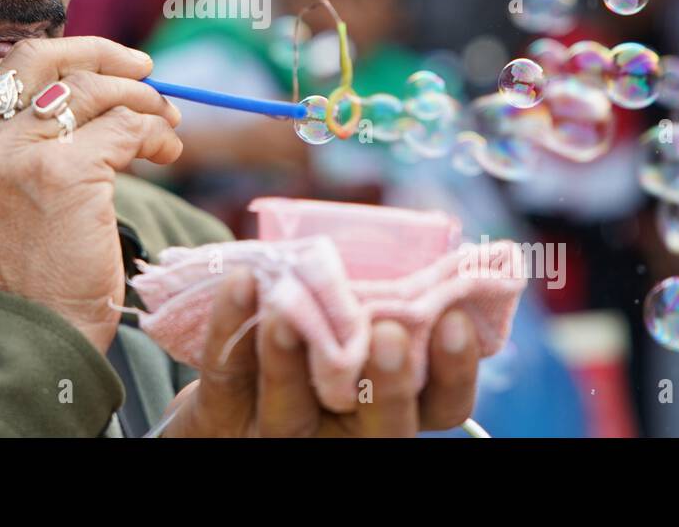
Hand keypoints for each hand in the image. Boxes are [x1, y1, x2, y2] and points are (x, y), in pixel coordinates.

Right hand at [0, 37, 182, 352]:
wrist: (32, 338)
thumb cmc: (26, 276)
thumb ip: (15, 144)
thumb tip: (81, 89)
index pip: (5, 74)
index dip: (62, 64)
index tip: (103, 72)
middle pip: (38, 58)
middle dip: (98, 54)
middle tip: (142, 69)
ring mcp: (14, 153)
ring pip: (90, 89)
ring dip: (141, 99)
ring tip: (167, 119)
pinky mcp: (63, 170)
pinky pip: (125, 127)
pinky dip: (155, 133)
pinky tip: (166, 152)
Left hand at [162, 268, 479, 436]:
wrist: (230, 384)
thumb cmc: (316, 334)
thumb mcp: (358, 320)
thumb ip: (387, 299)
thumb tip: (449, 248)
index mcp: (388, 406)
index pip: (440, 405)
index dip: (455, 371)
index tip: (454, 320)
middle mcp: (345, 431)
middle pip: (380, 428)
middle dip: (388, 385)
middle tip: (389, 332)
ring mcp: (282, 431)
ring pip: (291, 410)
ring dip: (289, 358)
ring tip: (287, 309)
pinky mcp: (224, 417)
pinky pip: (227, 378)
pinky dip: (231, 327)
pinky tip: (242, 282)